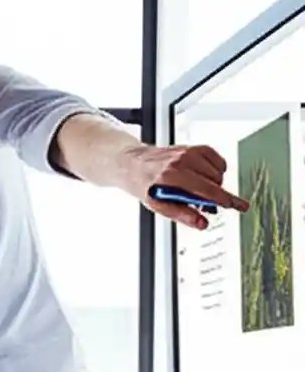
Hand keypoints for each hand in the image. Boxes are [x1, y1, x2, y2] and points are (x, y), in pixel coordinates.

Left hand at [122, 143, 249, 229]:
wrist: (133, 163)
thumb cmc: (144, 184)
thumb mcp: (157, 205)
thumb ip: (181, 214)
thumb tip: (202, 223)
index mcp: (171, 176)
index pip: (206, 189)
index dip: (225, 200)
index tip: (238, 206)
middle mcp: (181, 161)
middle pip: (215, 181)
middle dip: (215, 195)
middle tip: (204, 205)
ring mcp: (189, 152)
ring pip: (218, 171)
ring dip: (215, 184)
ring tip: (199, 190)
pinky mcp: (194, 148)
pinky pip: (217, 161)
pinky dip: (217, 170)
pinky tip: (205, 178)